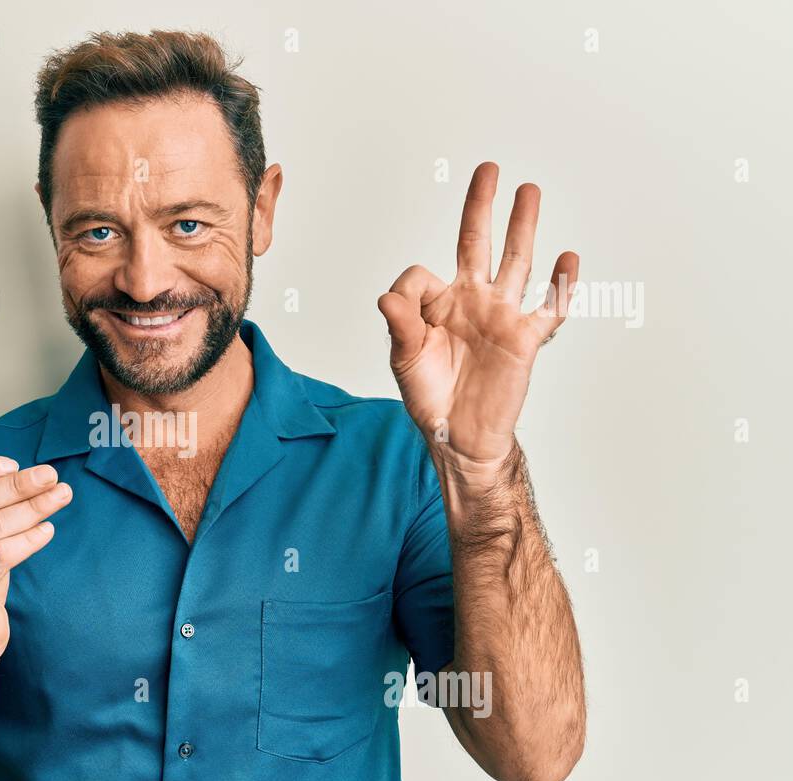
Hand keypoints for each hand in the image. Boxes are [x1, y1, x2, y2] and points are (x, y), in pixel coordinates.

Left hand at [377, 162, 577, 483]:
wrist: (459, 436)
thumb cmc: (430, 397)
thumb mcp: (404, 360)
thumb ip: (399, 325)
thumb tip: (387, 297)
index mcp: (437, 305)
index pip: (422, 273)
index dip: (410, 288)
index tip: (402, 311)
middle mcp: (471, 302)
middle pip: (477, 243)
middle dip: (481, 206)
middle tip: (488, 169)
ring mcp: (500, 316)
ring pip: (515, 262)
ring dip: (522, 226)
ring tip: (529, 190)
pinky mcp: (524, 338)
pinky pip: (548, 307)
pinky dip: (560, 285)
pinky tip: (568, 258)